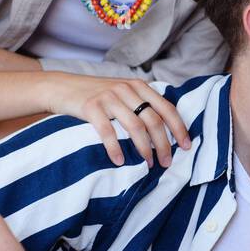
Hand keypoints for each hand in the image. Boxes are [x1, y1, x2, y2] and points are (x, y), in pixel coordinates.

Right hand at [41, 73, 191, 167]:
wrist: (61, 87)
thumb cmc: (97, 95)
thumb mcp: (123, 92)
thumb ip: (142, 103)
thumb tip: (166, 130)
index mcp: (139, 86)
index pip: (167, 108)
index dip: (179, 128)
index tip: (187, 146)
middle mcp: (127, 89)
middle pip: (153, 120)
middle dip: (164, 144)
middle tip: (167, 163)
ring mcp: (108, 97)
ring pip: (135, 127)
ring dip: (144, 149)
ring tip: (148, 164)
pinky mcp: (90, 107)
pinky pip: (108, 131)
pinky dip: (115, 149)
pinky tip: (120, 161)